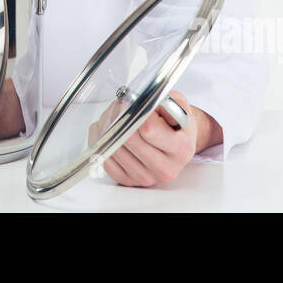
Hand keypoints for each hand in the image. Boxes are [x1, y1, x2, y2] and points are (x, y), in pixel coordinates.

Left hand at [100, 91, 214, 186]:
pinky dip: (100, 141)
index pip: (149, 130)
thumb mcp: (179, 105)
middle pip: (129, 140)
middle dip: (119, 116)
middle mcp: (166, 168)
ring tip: (113, 116)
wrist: (175, 142)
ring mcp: (146, 177)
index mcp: (182, 149)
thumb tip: (147, 101)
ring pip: (114, 148)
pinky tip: (107, 131)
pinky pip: (105, 160)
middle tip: (119, 105)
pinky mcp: (128, 180)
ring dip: (107, 127)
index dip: (136, 112)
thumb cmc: (174, 123)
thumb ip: (168, 102)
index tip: (132, 103)